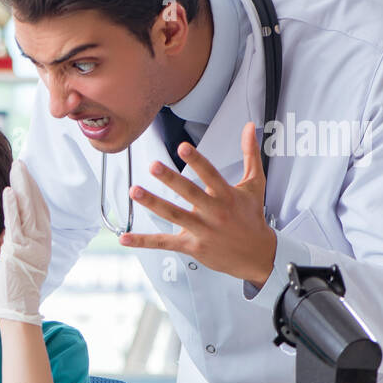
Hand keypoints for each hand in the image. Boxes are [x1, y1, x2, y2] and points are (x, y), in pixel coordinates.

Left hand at [0, 160, 51, 324]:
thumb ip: (19, 242)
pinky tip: (7, 191)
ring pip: (29, 210)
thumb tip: (12, 229)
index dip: (35, 192)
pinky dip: (12, 207)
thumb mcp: (21, 259)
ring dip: (22, 187)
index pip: (41, 212)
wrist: (19, 309)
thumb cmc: (16, 288)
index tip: (28, 176)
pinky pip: (16, 225)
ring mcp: (32, 245)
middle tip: (21, 163)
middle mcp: (41, 241)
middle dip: (29, 183)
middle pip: (37, 205)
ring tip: (16, 168)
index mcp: (43, 243)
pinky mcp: (18, 250)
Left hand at [119, 121, 276, 286]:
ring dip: (153, 203)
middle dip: (171, 179)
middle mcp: (214, 213)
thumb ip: (250, 154)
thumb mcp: (255, 184)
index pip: (210, 174)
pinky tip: (124, 238)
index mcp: (227, 196)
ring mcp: (202, 231)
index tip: (183, 147)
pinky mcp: (192, 247)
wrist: (258, 256)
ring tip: (134, 191)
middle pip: (190, 194)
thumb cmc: (252, 217)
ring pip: (174, 215)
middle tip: (154, 165)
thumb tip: (249, 126)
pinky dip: (143, 242)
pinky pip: (164, 244)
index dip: (197, 160)